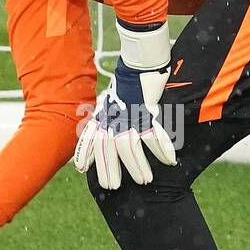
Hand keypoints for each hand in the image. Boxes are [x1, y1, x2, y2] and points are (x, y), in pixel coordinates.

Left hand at [74, 57, 177, 188]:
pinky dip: (161, 150)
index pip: (91, 138)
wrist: (139, 62)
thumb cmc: (128, 81)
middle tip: (113, 187)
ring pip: (128, 149)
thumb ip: (104, 115)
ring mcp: (128, 116)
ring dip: (137, 167)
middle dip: (109, 170)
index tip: (81, 169)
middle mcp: (112, 117)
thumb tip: (95, 126)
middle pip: (107, 150)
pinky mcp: (145, 113)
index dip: (85, 154)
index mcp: (103, 114)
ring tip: (144, 180)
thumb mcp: (110, 98)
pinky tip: (169, 160)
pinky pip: (153, 137)